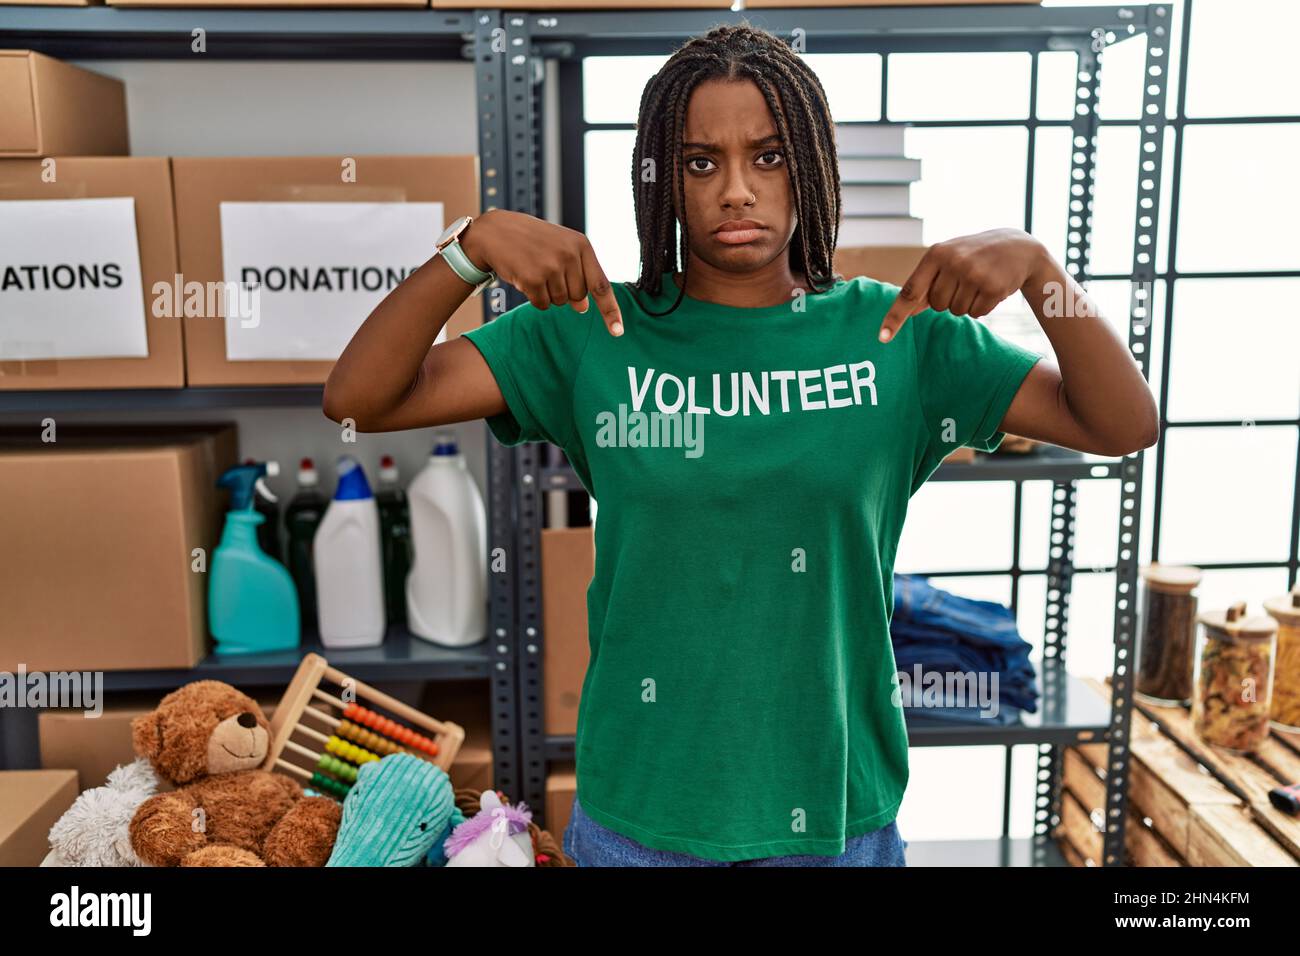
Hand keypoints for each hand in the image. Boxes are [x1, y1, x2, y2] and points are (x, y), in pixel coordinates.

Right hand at [461, 209, 623, 335]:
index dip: (610, 310)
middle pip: (578, 296)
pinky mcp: (532, 278)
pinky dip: (534, 297)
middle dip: (565, 292)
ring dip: (547, 293)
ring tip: (534, 270)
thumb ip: (577, 275)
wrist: (496, 231)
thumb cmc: (532, 241)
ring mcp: (551, 266)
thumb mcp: (560, 250)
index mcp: (582, 245)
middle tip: (548, 272)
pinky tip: (524, 278)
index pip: (600, 285)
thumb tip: (582, 307)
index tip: (618, 332)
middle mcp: (569, 254)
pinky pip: (541, 304)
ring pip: (559, 302)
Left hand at [876, 228, 1048, 342]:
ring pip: (957, 312)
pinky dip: (982, 306)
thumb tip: (907, 310)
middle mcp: (953, 262)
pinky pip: (977, 314)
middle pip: (937, 306)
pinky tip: (991, 287)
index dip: (895, 316)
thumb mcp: (947, 260)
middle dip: (948, 300)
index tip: (882, 337)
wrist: (1018, 247)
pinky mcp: (994, 287)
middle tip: (965, 280)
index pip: (909, 292)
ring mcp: (974, 274)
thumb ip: (926, 283)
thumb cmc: (973, 256)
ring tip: (979, 282)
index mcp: (935, 254)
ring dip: (966, 303)